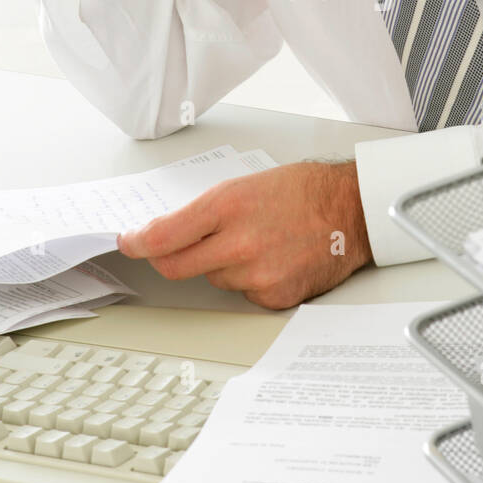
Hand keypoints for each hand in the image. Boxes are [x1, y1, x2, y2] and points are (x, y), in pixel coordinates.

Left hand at [116, 161, 372, 309]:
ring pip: (213, 279)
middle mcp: (239, 244)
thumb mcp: (246, 185)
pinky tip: (272, 259)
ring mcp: (256, 275)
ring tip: (255, 242)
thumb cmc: (305, 191)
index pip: (163, 237)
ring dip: (220, 265)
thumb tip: (170, 232)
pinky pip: (242, 294)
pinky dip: (249, 280)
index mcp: (227, 207)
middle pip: (176, 267)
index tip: (129, 243)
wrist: (353, 211)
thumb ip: (205, 212)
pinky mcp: (274, 297)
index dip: (138, 243)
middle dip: (169, 258)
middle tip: (173, 248)